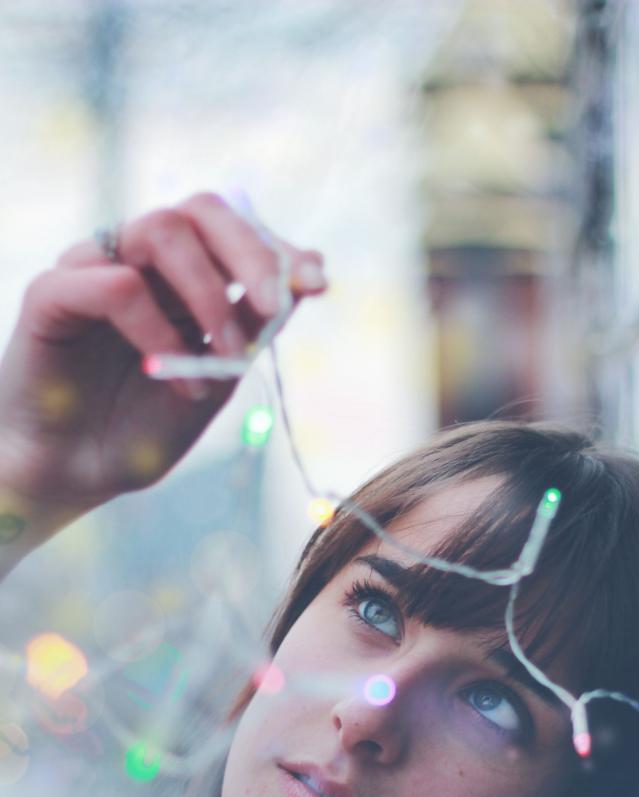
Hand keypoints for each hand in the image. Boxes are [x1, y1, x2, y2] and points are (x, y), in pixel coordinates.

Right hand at [0, 192, 325, 512]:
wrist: (74, 475)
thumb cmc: (139, 429)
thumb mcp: (215, 380)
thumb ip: (252, 328)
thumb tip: (309, 276)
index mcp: (178, 276)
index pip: (231, 228)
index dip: (277, 248)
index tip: (317, 282)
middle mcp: (135, 260)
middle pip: (200, 209)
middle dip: (251, 254)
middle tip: (275, 308)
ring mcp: (92, 269)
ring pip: (161, 230)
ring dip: (208, 295)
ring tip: (222, 359)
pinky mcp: (52, 293)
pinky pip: (115, 285)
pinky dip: (159, 331)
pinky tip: (172, 378)